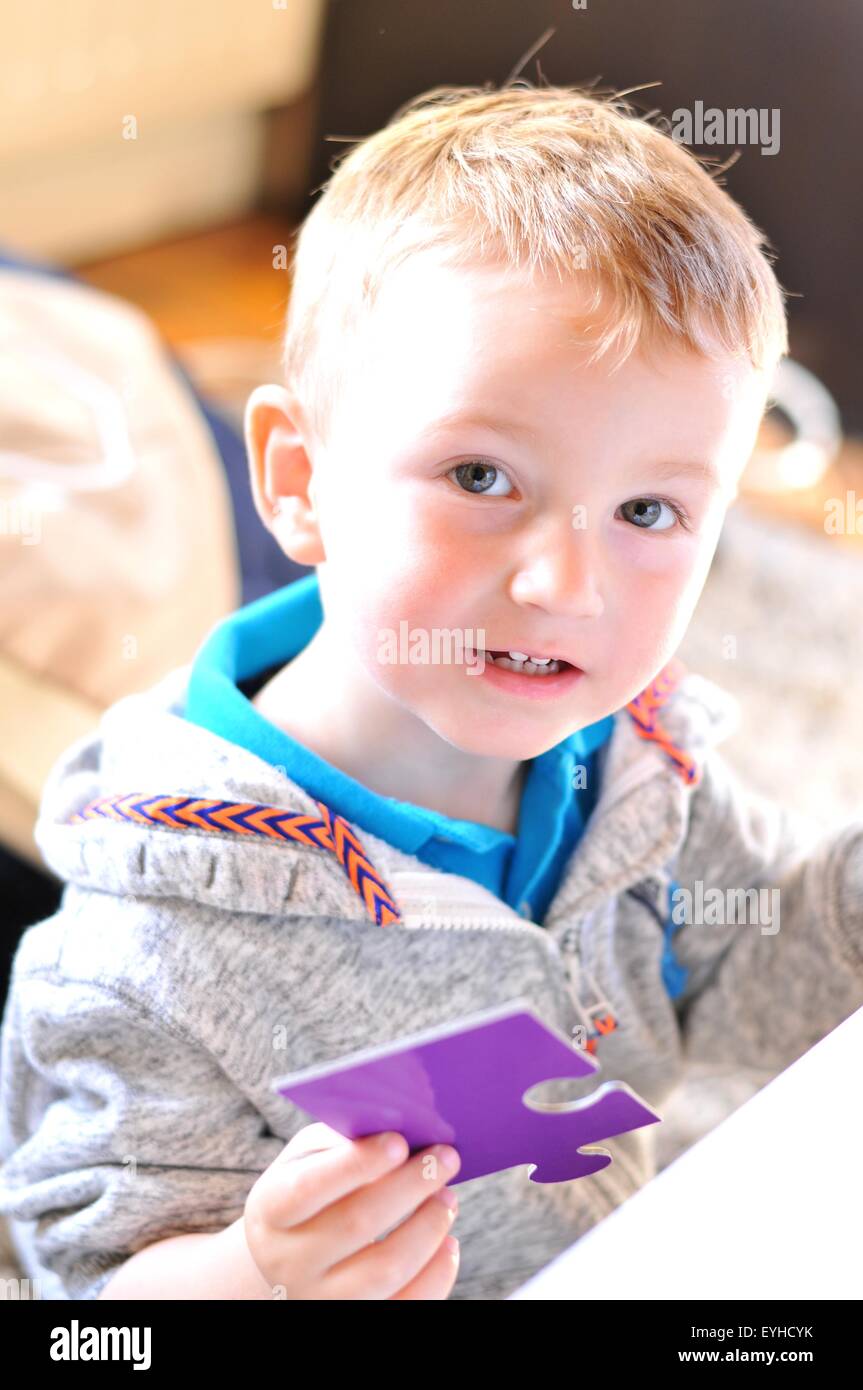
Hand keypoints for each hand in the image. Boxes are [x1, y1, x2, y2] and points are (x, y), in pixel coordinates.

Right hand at [243, 1122, 460, 1298]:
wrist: (288, 1260)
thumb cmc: (309, 1190)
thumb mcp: (307, 1158)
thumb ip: (343, 1140)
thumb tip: (398, 1127)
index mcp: (270, 1209)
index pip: (308, 1188)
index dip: (356, 1164)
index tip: (400, 1141)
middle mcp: (289, 1261)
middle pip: (355, 1224)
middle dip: (409, 1186)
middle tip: (445, 1158)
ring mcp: (321, 1299)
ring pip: (385, 1270)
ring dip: (428, 1229)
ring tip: (448, 1198)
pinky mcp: (356, 1320)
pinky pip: (406, 1305)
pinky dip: (436, 1274)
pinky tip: (448, 1243)